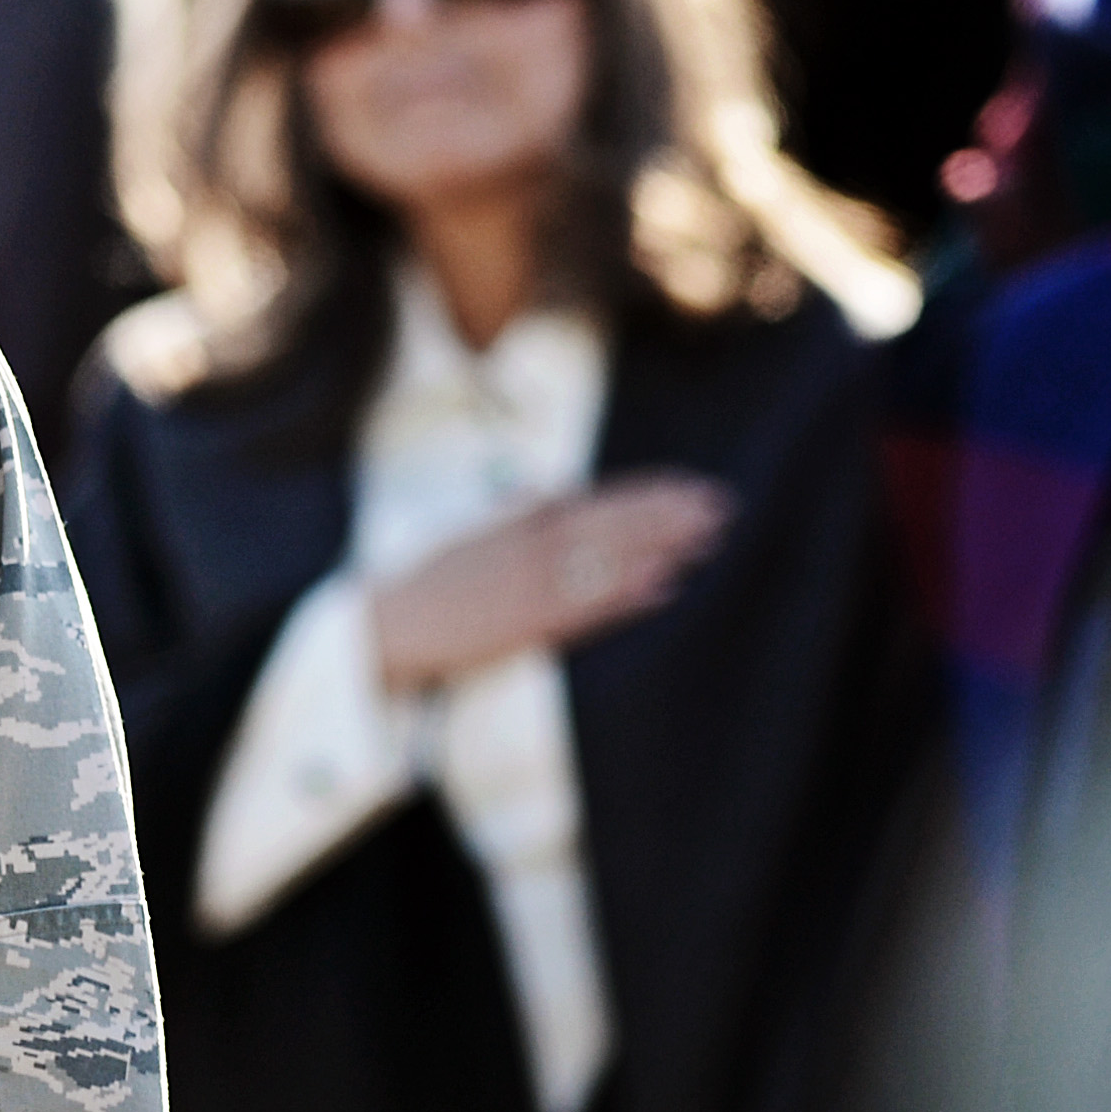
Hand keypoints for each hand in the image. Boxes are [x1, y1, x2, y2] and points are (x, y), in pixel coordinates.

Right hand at [367, 473, 732, 691]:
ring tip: (709, 538)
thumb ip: (515, 511)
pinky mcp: (529, 627)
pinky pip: (587, 609)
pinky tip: (668, 586)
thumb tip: (554, 487)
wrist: (389, 626)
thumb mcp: (470, 531)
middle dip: (670, 513)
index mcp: (519, 522)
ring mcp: (532, 588)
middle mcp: (531, 549)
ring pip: (610, 560)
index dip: (647, 490)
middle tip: (720, 505)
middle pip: (615, 524)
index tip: (689, 483)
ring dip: (663, 547)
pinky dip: (628, 596)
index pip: (597, 498)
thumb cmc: (427, 580)